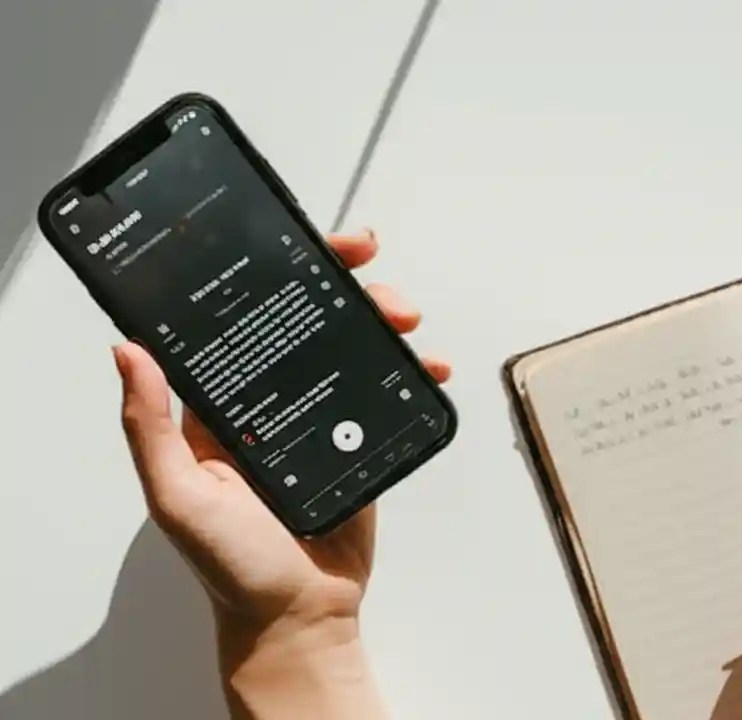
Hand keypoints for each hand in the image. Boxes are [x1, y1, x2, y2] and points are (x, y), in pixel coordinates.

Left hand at [112, 230, 446, 717]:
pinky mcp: (359, 442)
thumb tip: (128, 352)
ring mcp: (318, 417)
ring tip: (405, 319)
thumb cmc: (232, 567)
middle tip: (370, 272)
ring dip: (382, 321)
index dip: (273, 274)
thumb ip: (152, 428)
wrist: (301, 617)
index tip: (303, 247)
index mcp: (220, 404)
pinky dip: (412, 374)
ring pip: (353, 346)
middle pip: (308, 319)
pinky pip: (386, 394)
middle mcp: (269, 400)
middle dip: (343, 284)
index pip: (245, 319)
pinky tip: (428, 368)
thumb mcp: (180, 496)